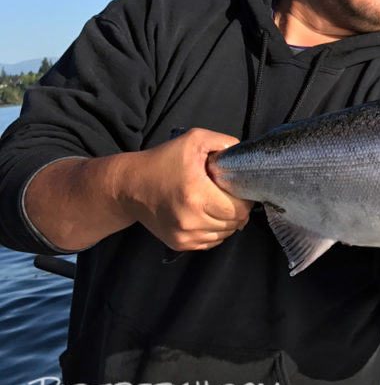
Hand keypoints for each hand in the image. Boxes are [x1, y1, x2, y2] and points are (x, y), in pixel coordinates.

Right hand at [124, 128, 252, 250]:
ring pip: (224, 235)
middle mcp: (189, 220)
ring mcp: (183, 236)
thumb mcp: (194, 140)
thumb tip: (243, 157)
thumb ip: (224, 142)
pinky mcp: (178, 244)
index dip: (245, 200)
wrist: (129, 187)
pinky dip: (215, 231)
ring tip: (218, 205)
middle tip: (230, 196)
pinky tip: (207, 215)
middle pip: (234, 224)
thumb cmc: (163, 161)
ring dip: (227, 222)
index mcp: (196, 195)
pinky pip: (210, 242)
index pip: (238, 209)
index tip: (239, 189)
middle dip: (238, 210)